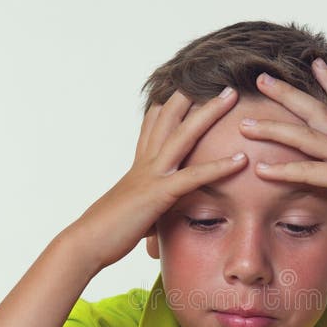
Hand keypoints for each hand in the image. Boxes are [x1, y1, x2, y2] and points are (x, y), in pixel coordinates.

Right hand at [71, 88, 246, 271]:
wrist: (86, 243)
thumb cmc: (106, 233)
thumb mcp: (132, 212)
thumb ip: (147, 207)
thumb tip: (153, 217)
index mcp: (138, 166)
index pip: (153, 126)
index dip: (169, 106)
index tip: (186, 88)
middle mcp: (144, 164)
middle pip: (170, 119)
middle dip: (194, 98)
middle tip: (220, 83)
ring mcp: (151, 175)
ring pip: (183, 135)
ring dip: (209, 113)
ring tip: (231, 96)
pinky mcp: (158, 195)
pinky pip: (193, 177)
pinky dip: (219, 167)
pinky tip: (241, 160)